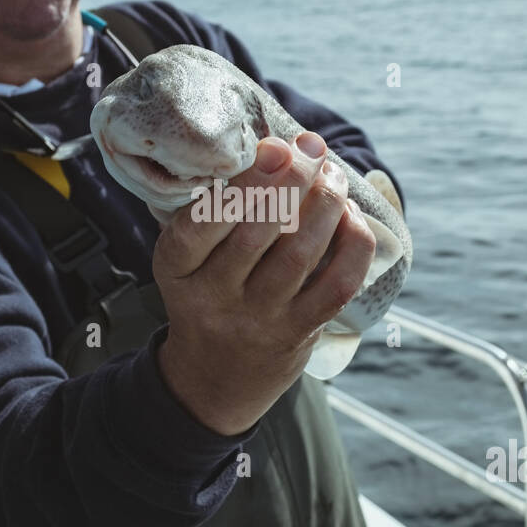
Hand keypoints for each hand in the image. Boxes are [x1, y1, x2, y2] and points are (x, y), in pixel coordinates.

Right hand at [152, 132, 376, 435]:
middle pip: (257, 232)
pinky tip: (350, 217)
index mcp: (176, 269)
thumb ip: (215, 211)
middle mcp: (214, 297)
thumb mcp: (187, 261)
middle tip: (311, 148)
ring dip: (325, 203)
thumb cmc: (206, 295)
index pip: (201, 223)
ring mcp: (259, 319)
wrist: (214, 380)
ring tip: (333, 174)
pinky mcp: (299, 334)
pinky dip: (351, 245)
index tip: (275, 147)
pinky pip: (336, 285)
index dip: (245, 182)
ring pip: (300, 254)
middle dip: (292, 180)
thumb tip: (278, 147)